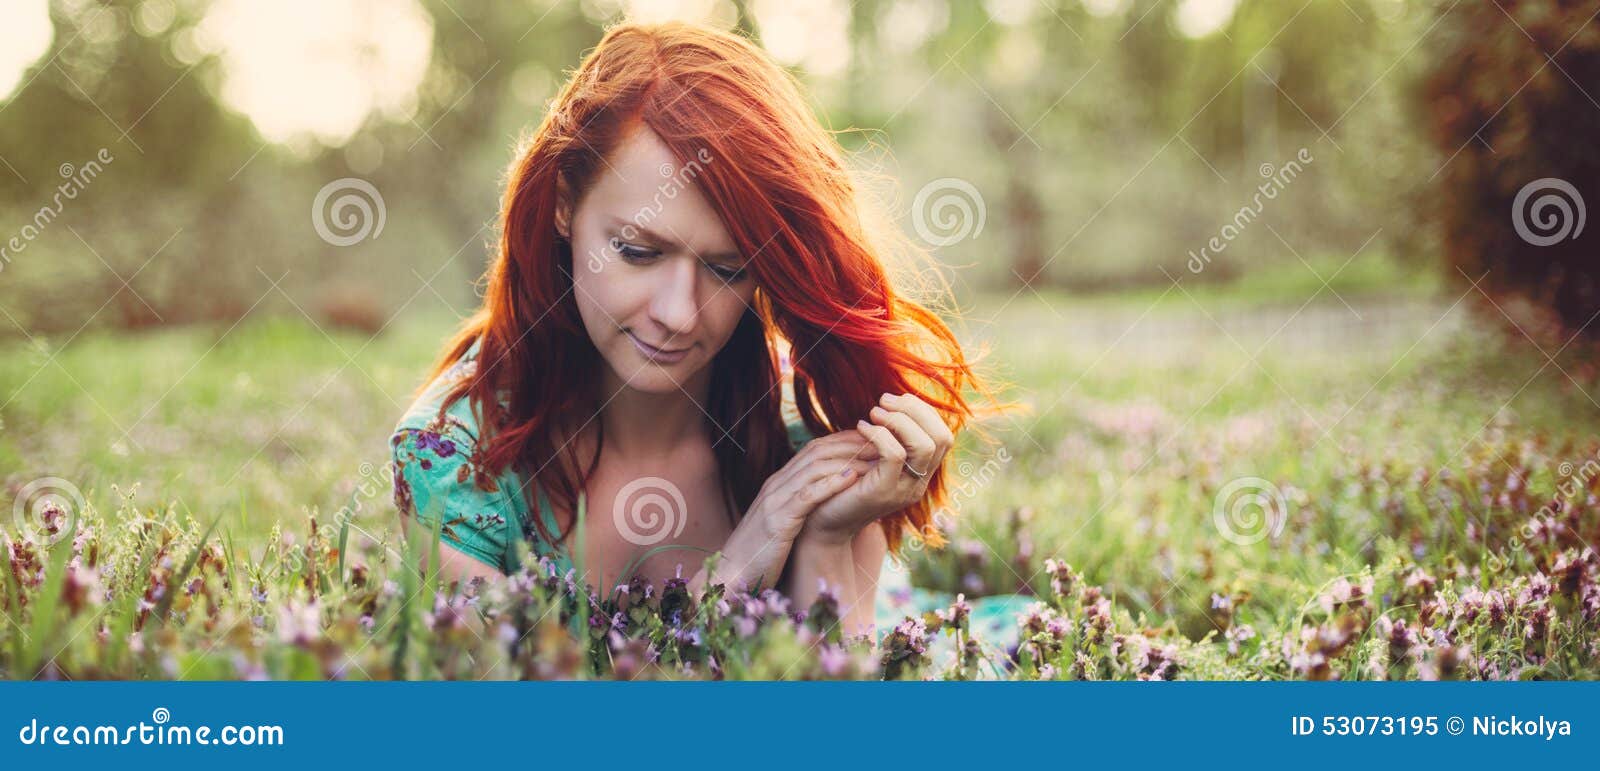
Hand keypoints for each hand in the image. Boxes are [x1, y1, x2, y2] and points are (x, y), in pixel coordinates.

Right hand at [746, 429, 879, 545]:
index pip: (814, 449)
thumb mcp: (784, 522)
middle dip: (850, 444)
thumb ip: (802, 506)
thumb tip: (831, 500)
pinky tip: (852, 479)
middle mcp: (776, 485)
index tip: (873, 439)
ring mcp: (775, 501)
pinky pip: (806, 496)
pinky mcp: (777, 521)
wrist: (733, 574)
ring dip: (847, 460)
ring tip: (875, 458)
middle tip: (882, 441)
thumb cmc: (763, 553)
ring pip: (813, 468)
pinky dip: (830, 484)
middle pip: (816, 451)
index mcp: (779, 484)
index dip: (845, 440)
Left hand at [802, 392, 954, 544]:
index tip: (895, 399)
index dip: (923, 411)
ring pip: (924, 445)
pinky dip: (880, 434)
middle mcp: (918, 483)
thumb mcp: (871, 457)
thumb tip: (892, 401)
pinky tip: (861, 426)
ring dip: (899, 420)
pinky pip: (895, 455)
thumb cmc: (844, 483)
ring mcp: (904, 489)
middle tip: (884, 401)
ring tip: (874, 412)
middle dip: (915, 410)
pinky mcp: (884, 491)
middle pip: (941, 438)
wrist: (824, 521)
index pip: (943, 436)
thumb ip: (887, 437)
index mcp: (920, 473)